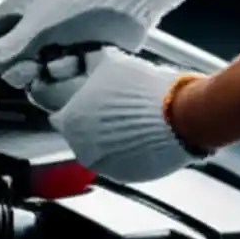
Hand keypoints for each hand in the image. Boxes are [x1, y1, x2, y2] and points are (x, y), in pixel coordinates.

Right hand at [0, 0, 186, 81]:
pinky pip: (69, 70)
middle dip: (21, 68)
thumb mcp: (41, 23)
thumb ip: (10, 46)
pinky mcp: (86, 48)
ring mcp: (64, 36)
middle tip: (32, 69)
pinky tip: (83, 63)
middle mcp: (40, 22)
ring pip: (43, 68)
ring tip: (69, 59)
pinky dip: (73, 71)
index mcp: (22, 7)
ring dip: (51, 70)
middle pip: (16, 58)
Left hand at [41, 48, 208, 182]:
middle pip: (81, 136)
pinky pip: (123, 163)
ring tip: (135, 123)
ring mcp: (104, 166)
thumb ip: (96, 69)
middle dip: (95, 125)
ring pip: (102, 152)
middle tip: (117, 111)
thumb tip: (94, 62)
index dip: (77, 107)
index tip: (89, 103)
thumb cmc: (142, 90)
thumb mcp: (112, 65)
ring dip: (113, 141)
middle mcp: (81, 149)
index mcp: (70, 122)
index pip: (61, 117)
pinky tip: (145, 137)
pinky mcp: (128, 176)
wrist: (178, 116)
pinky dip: (130, 153)